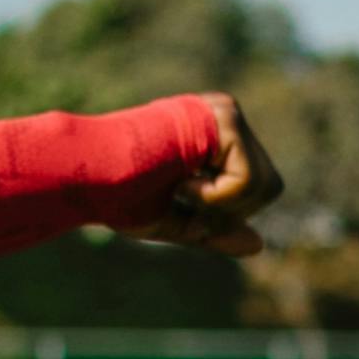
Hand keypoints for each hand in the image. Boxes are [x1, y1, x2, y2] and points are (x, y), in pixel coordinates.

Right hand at [118, 92, 282, 256]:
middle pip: (271, 187)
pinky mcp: (224, 118)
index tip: (180, 200)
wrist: (87, 174)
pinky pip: (248, 179)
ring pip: (265, 185)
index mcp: (215, 135)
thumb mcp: (174, 219)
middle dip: (229, 211)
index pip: (257, 187)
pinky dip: (215, 197)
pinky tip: (179, 177)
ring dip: (218, 205)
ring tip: (177, 185)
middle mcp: (225, 116)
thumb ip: (215, 230)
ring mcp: (226, 112)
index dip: (226, 212)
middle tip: (182, 197)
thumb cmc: (117, 196)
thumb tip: (259, 245)